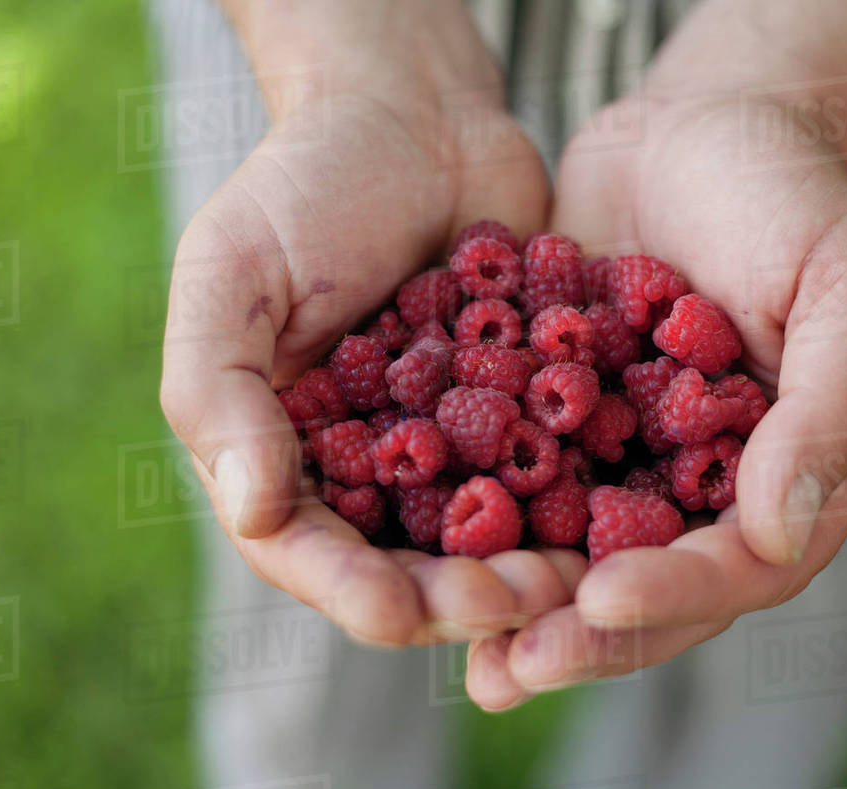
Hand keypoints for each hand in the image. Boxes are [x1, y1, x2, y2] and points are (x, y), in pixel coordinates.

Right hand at [160, 2, 581, 647]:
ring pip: (494, 536)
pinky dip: (587, 499)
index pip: (309, 551)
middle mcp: (373, 465)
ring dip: (532, 566)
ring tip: (577, 576)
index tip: (399, 612)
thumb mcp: (233, 276)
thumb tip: (253, 513)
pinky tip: (626, 518)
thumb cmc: (306, 185)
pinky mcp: (528, 410)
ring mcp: (456, 445)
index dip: (352, 591)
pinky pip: (557, 470)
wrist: (420, 117)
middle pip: (411, 563)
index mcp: (287, 450)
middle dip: (459, 594)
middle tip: (515, 600)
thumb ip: (219, 394)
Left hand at [465, 90, 846, 707]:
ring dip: (523, 610)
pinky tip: (425, 562)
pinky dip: (482, 529)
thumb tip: (778, 539)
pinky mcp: (570, 428)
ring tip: (462, 652)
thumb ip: (830, 408)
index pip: (741, 565)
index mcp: (795, 475)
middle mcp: (711, 490)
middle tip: (512, 669)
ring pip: (580, 558)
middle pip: (652, 588)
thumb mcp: (846, 283)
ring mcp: (636, 464)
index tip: (601, 597)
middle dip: (583, 633)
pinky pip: (526, 491)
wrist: (697, 125)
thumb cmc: (789, 195)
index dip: (675, 593)